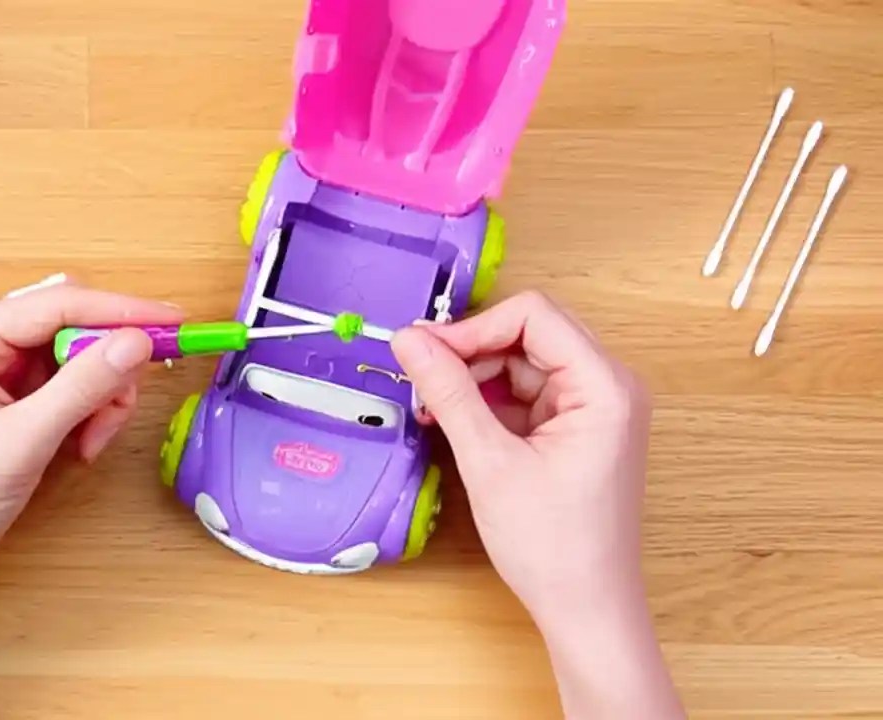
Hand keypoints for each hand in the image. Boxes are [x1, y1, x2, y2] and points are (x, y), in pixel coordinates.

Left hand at [0, 281, 182, 581]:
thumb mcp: (19, 441)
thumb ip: (81, 387)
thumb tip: (137, 343)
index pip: (59, 304)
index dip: (121, 311)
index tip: (173, 322)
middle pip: (74, 324)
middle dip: (109, 363)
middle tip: (125, 403)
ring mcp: (0, 369)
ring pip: (82, 356)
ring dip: (101, 396)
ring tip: (90, 442)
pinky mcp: (15, 397)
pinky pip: (73, 386)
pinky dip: (90, 412)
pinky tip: (80, 446)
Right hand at [392, 291, 681, 717]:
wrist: (586, 609)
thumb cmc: (552, 546)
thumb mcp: (490, 461)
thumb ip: (449, 392)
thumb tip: (408, 339)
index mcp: (605, 386)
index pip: (534, 315)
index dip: (473, 327)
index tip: (424, 352)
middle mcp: (609, 386)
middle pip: (529, 333)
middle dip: (470, 350)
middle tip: (420, 377)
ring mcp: (595, 408)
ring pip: (522, 362)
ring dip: (474, 377)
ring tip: (432, 408)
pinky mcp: (578, 429)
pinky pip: (527, 393)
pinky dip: (488, 401)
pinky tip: (454, 421)